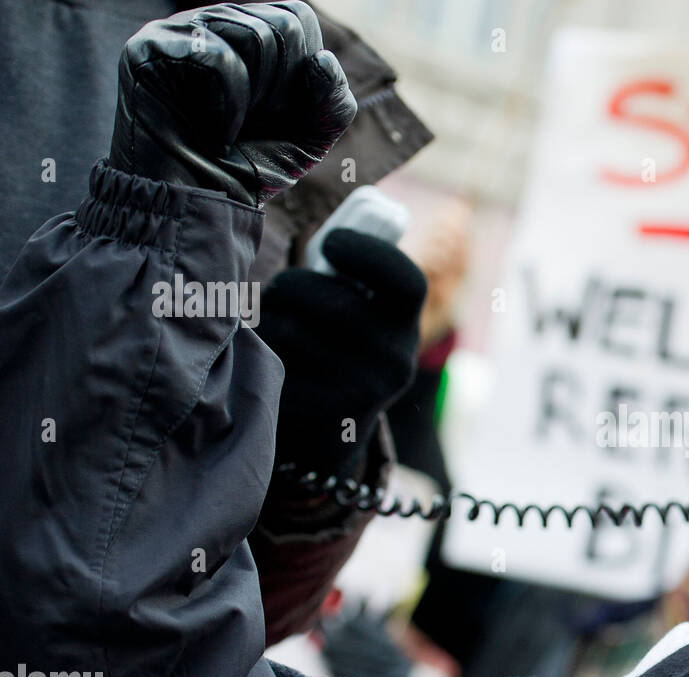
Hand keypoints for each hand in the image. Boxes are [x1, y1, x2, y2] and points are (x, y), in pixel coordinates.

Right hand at [108, 2, 356, 205]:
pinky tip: (212, 132)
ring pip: (254, 36)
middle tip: (253, 123)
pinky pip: (218, 59)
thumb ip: (334, 102)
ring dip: (257, 99)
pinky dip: (229, 108)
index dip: (303, 72)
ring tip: (230, 125)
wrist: (199, 206)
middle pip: (283, 24)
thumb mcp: (310, 138)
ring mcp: (177, 31)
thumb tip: (322, 59)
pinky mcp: (150, 50)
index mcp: (246, 29)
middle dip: (284, 89)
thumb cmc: (249, 169)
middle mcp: (211, 22)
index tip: (279, 112)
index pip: (298, 16)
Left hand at [257, 228, 424, 476]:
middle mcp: (395, 361)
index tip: (331, 241)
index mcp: (408, 325)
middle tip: (281, 289)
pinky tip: (270, 360)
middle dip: (291, 285)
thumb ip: (355, 275)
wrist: (328, 432)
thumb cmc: (335, 347)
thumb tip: (352, 211)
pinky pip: (274, 364)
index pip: (406, 281)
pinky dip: (261, 354)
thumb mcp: (364, 315)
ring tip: (274, 326)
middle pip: (334, 303)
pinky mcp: (320, 414)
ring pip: (294, 331)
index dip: (366, 251)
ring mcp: (361, 391)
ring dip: (270, 319)